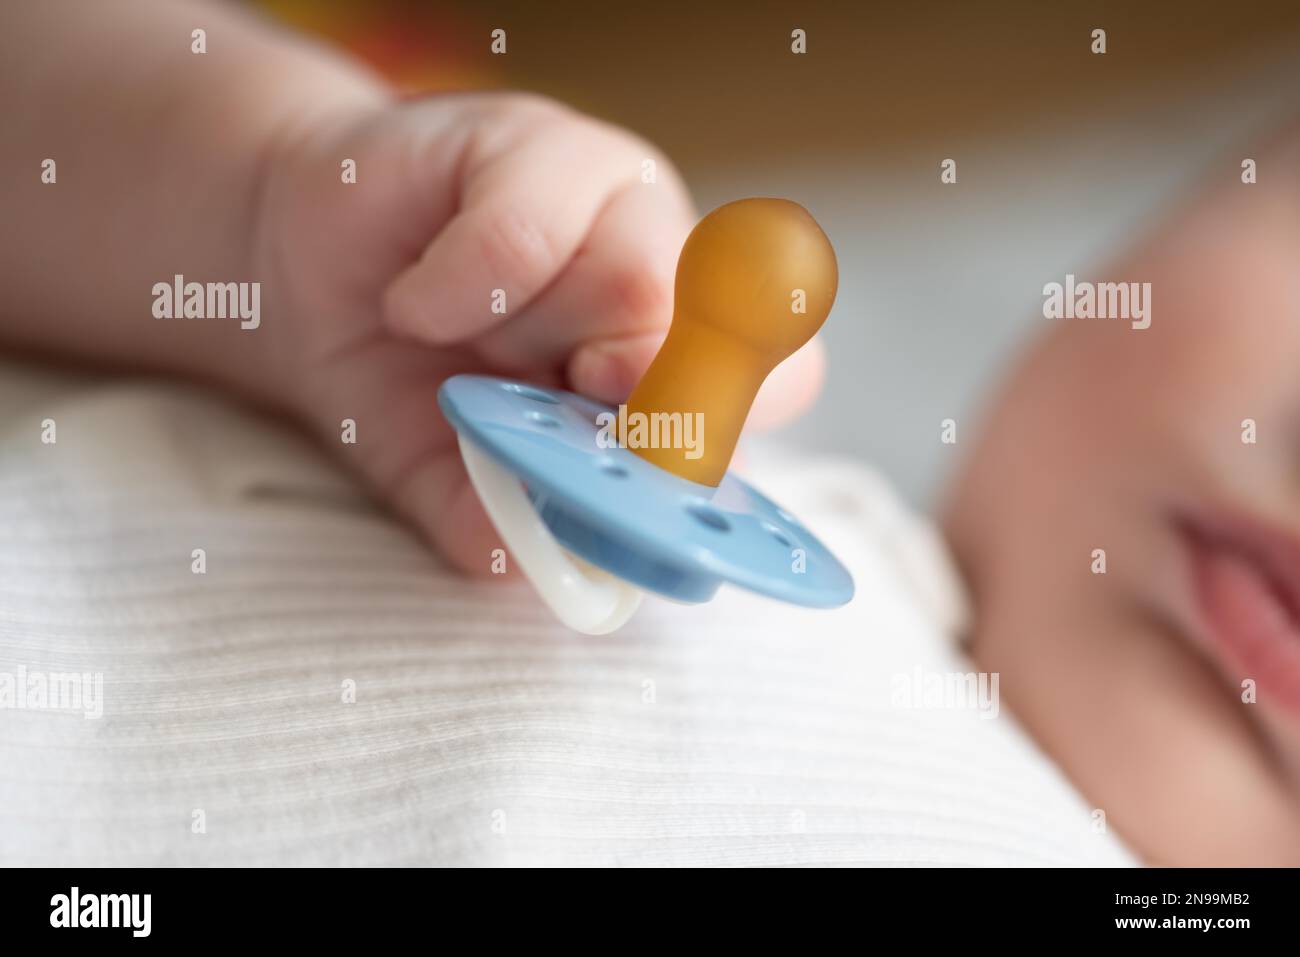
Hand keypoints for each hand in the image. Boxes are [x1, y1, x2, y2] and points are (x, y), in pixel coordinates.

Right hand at [258, 92, 824, 572]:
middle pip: (721, 336)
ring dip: (530, 339)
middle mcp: (665, 269)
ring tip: (453, 339)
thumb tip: (562, 572)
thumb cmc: (396, 372)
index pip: (778, 382)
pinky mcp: (536, 143)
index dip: (722, 432)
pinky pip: (529, 233)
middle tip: (550, 402)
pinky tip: (417, 305)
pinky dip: (460, 292)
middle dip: (629, 396)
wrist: (299, 267)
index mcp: (669, 355)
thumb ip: (497, 519)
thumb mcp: (440, 470)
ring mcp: (612, 198)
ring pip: (638, 284)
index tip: (643, 482)